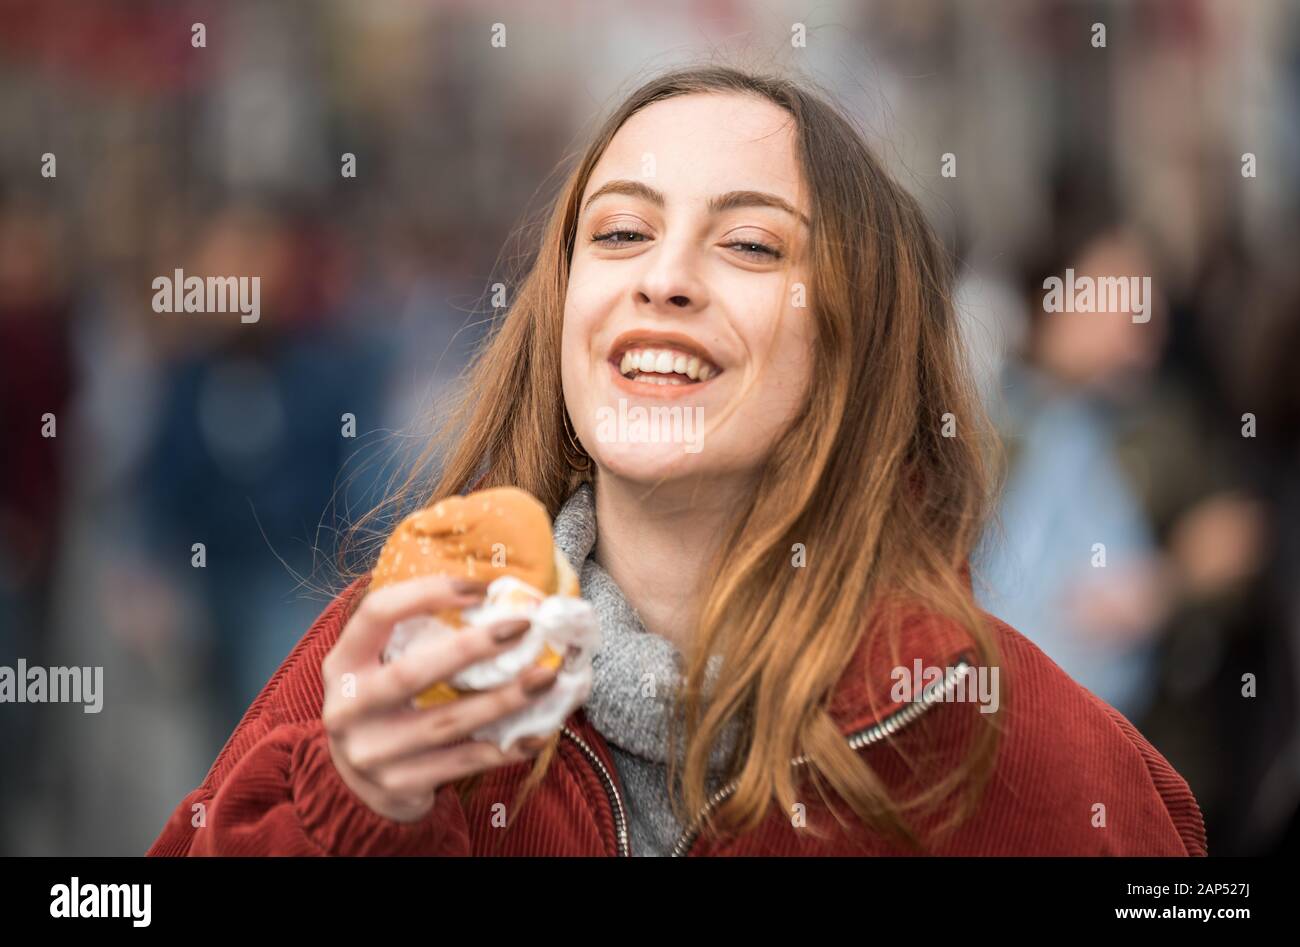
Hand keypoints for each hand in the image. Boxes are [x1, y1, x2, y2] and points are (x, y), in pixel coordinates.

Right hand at [320, 575, 559, 821]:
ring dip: (503, 700)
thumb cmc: (382, 706)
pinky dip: (504, 748)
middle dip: (472, 647)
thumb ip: (414, 637)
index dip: (426, 593)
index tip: (480, 589)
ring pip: (446, 722)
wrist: (354, 786)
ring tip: (546, 678)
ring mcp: (371, 751)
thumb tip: (496, 601)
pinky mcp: (399, 785)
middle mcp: (348, 707)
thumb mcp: (377, 667)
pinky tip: (537, 735)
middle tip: (523, 627)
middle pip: (411, 673)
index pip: (377, 613)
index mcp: (343, 662)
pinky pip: (462, 763)